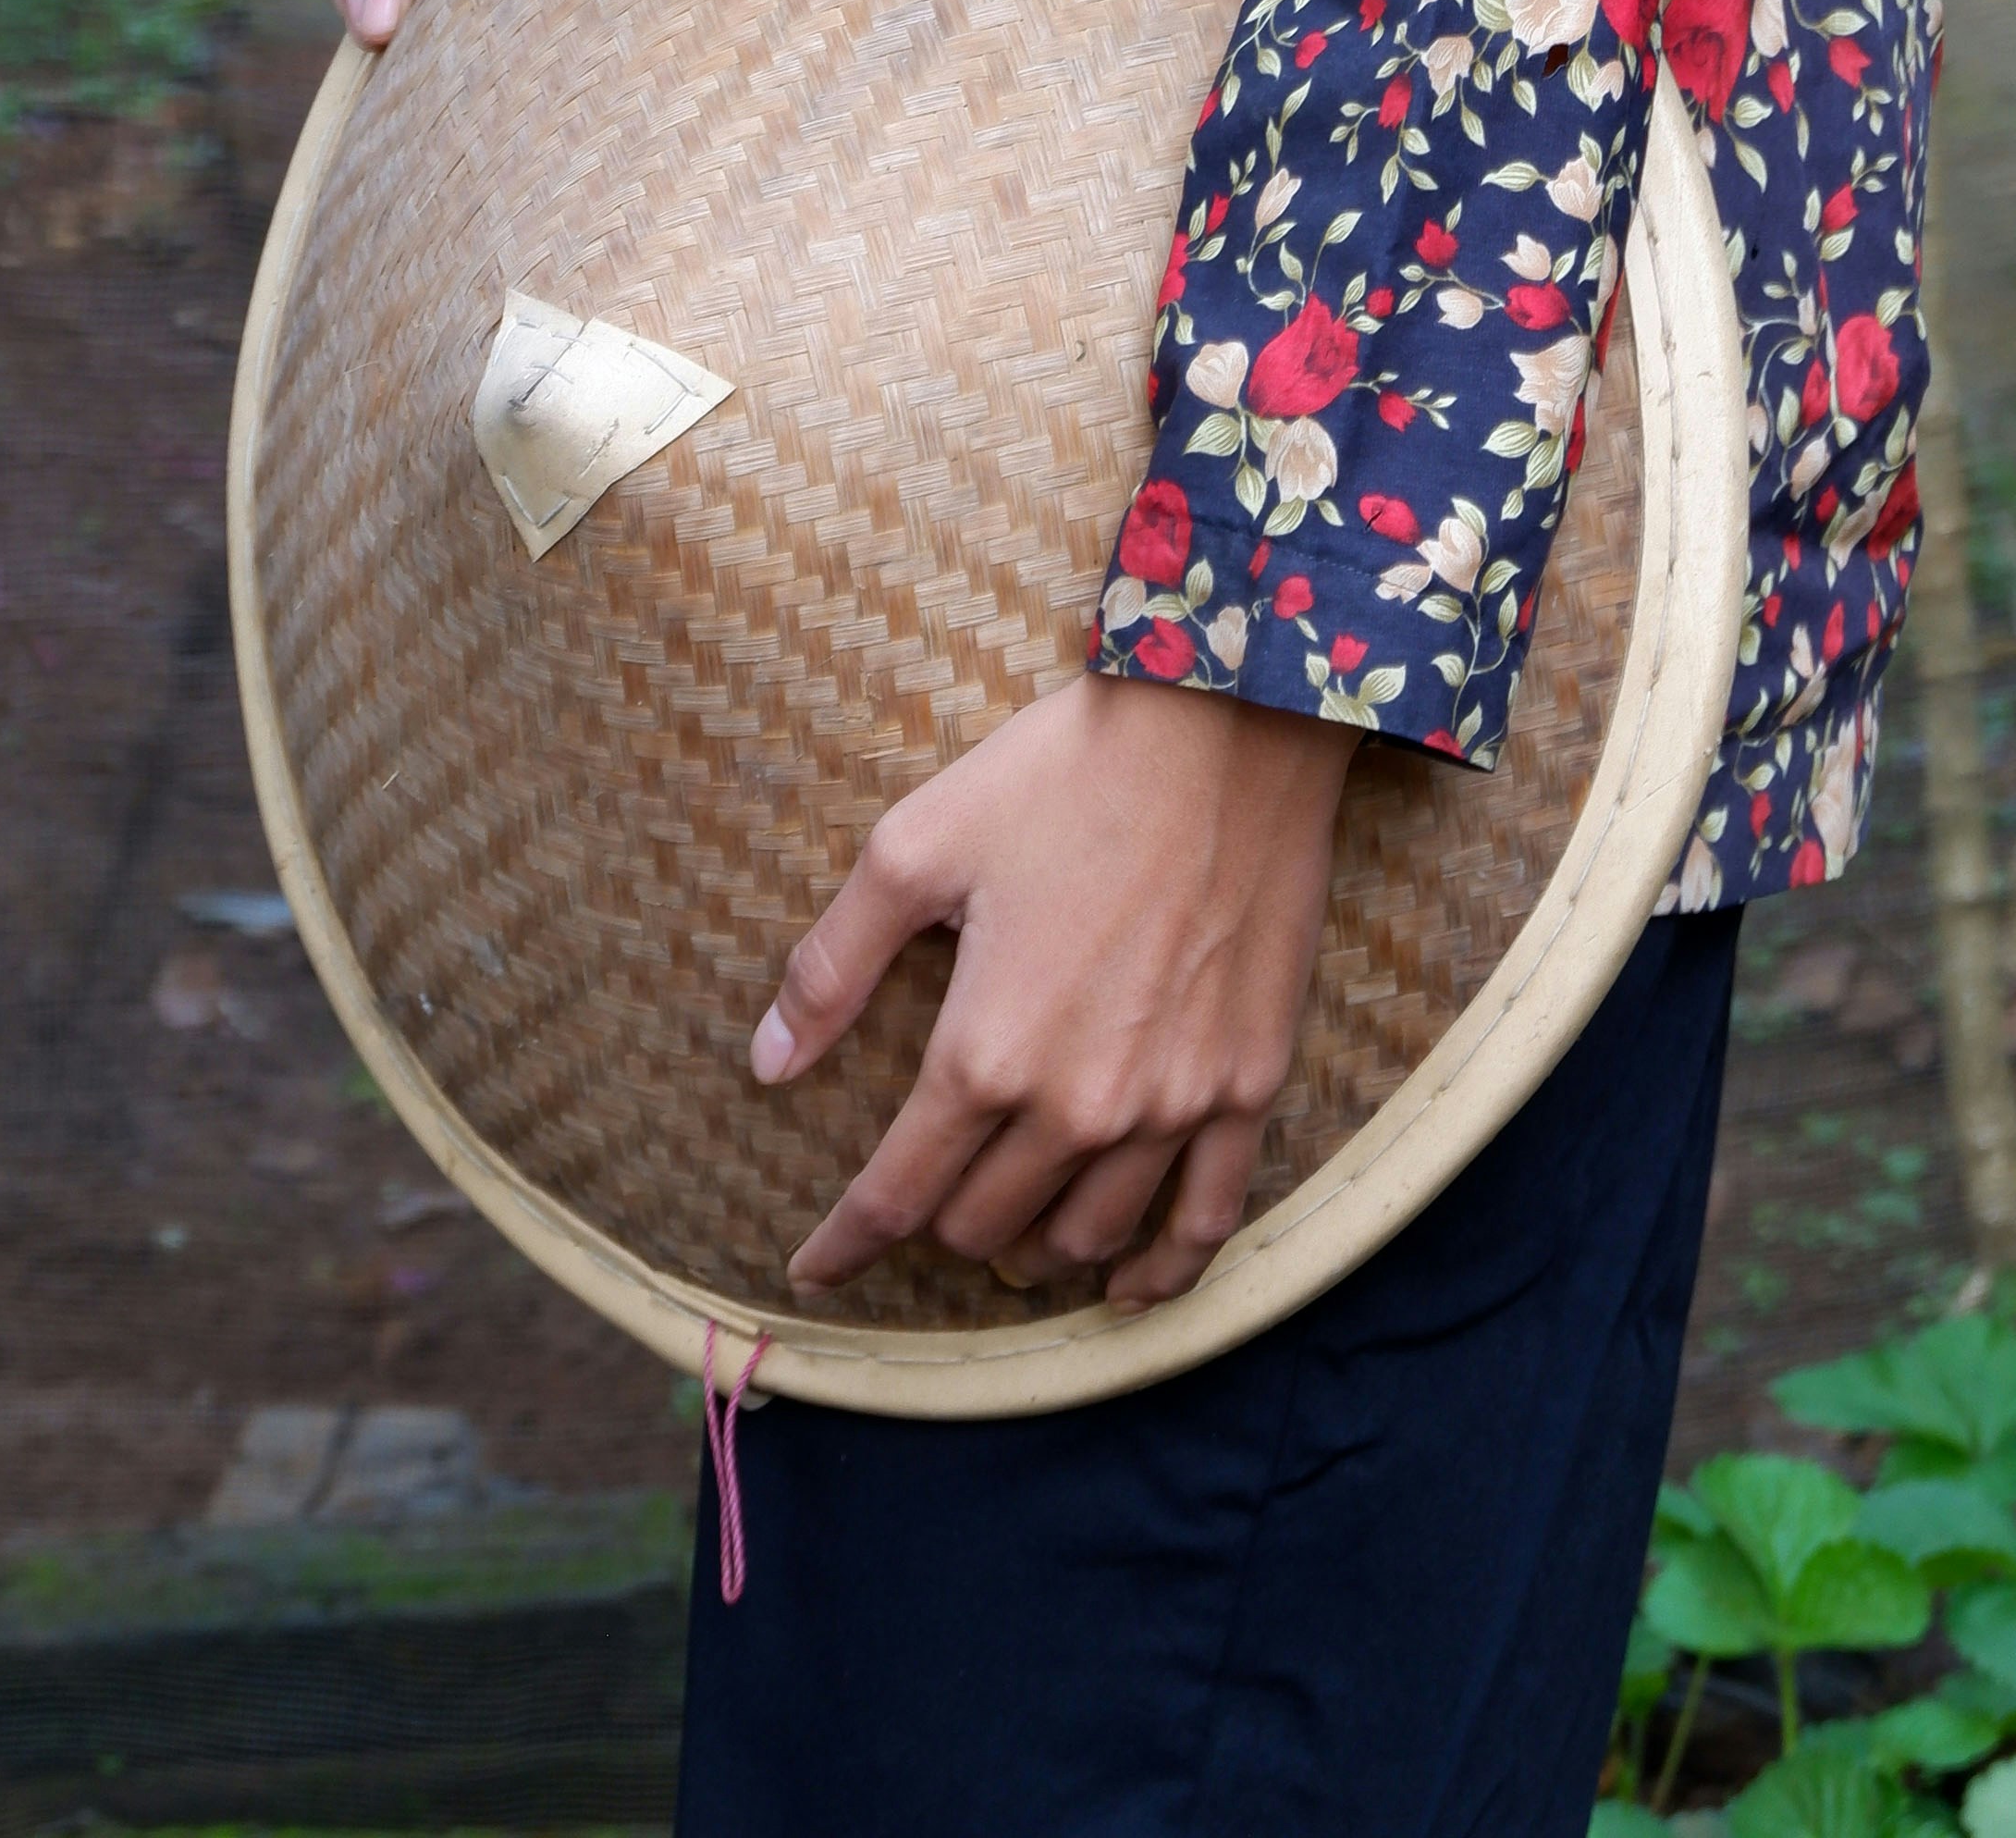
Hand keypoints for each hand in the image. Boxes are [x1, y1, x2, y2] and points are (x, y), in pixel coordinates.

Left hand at [754, 672, 1353, 1313]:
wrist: (1225, 727)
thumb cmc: (1060, 775)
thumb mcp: (914, 848)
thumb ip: (834, 966)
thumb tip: (769, 1063)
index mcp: (986, 1052)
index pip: (896, 1194)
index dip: (845, 1243)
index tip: (812, 1269)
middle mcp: (1078, 1105)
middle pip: (984, 1225)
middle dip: (935, 1223)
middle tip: (918, 1192)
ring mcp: (1172, 1106)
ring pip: (1082, 1239)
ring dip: (1029, 1244)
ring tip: (1004, 1221)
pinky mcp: (1246, 1086)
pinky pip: (1204, 1224)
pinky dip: (1157, 1274)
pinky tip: (1124, 1288)